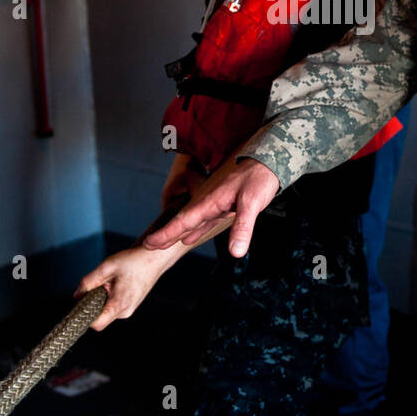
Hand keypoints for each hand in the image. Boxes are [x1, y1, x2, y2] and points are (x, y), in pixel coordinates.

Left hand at [73, 245, 174, 330]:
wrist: (154, 258)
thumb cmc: (133, 261)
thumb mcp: (106, 267)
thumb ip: (89, 281)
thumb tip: (77, 296)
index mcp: (119, 304)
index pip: (97, 324)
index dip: (85, 317)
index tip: (79, 305)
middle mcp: (125, 311)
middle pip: (100, 318)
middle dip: (93, 304)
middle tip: (98, 285)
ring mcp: (129, 310)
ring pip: (107, 312)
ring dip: (102, 300)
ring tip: (111, 281)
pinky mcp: (131, 305)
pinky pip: (114, 307)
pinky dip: (110, 298)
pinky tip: (117, 283)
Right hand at [143, 157, 280, 256]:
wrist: (268, 162)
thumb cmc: (259, 180)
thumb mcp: (252, 204)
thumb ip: (243, 228)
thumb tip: (236, 253)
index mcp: (210, 202)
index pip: (184, 221)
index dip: (167, 233)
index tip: (149, 243)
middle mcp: (209, 203)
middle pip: (183, 222)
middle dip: (166, 235)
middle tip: (148, 245)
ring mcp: (216, 204)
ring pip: (193, 222)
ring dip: (179, 233)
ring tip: (163, 244)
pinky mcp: (225, 205)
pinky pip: (205, 221)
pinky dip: (196, 230)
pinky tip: (190, 238)